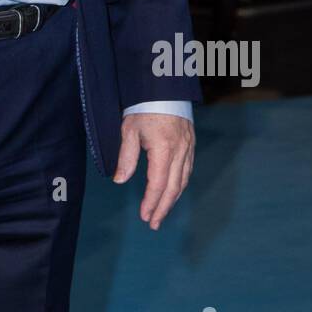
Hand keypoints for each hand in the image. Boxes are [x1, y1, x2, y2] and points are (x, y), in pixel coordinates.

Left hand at [112, 114, 194, 229]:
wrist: (164, 88)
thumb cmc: (143, 107)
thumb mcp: (129, 130)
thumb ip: (126, 157)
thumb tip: (120, 181)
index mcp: (163, 148)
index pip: (158, 183)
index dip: (151, 202)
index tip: (145, 217)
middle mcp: (180, 151)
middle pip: (173, 187)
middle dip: (163, 208)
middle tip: (154, 224)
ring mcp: (188, 148)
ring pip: (183, 181)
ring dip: (172, 200)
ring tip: (161, 213)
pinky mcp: (191, 144)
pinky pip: (187, 171)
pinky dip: (179, 185)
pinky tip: (173, 192)